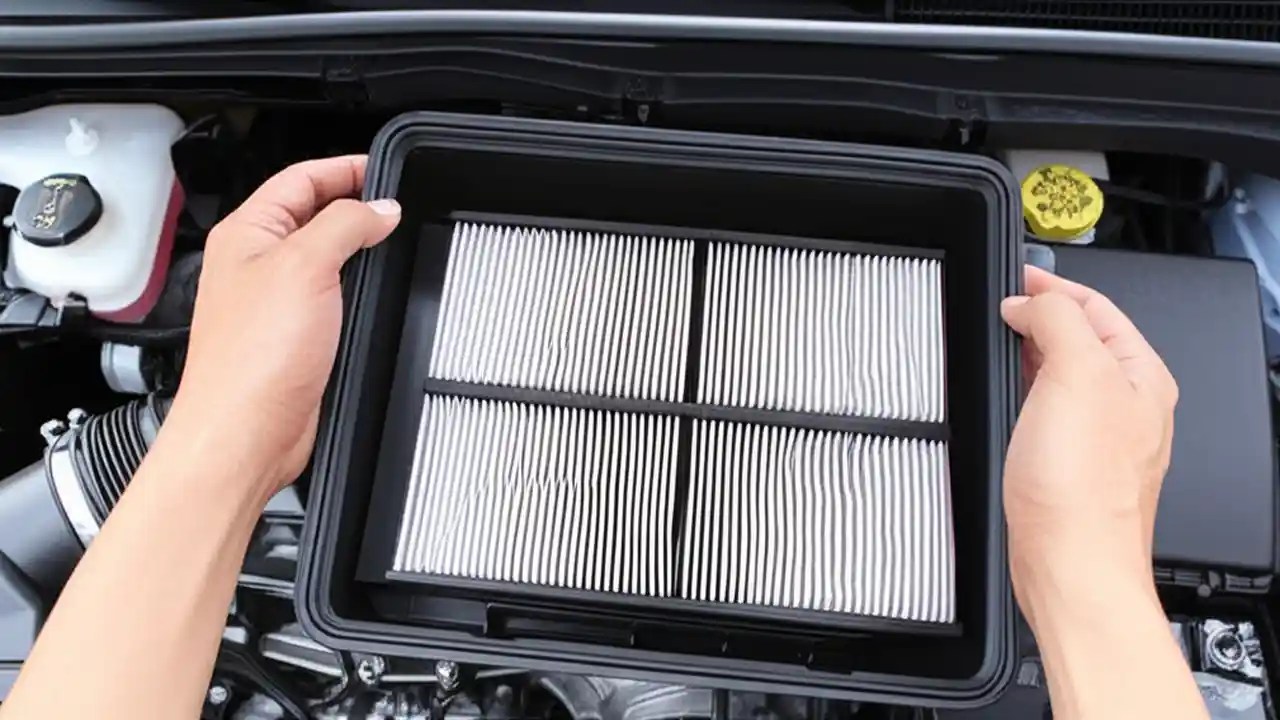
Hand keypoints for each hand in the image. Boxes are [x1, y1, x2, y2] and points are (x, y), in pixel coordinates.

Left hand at [163, 155, 400, 495]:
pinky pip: (328, 296)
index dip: (343, 169)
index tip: (384, 170)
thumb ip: (346, 225)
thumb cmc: (251, 359)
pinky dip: (353, 287)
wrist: (245, 432)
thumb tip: (380, 208)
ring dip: (355, 247)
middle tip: (394, 206)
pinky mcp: (293, 336)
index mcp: (246, 233)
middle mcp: (255, 263)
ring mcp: (274, 300)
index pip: (299, 178)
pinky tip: (371, 291)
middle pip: (311, 214)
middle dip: (354, 206)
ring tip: (388, 241)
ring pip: (322, 255)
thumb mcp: (305, 266)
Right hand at [1000, 266, 1177, 618]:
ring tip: (1004, 342)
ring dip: (1034, 353)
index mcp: (1143, 377)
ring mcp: (1102, 439)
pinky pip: (1051, 413)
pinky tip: (1009, 399)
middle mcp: (1130, 407)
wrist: (1071, 564)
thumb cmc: (1082, 489)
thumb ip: (1056, 322)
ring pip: (1066, 376)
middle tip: (1006, 308)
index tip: (1019, 279)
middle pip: (1085, 341)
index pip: (1100, 309)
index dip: (1056, 288)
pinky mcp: (1072, 467)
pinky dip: (1027, 393)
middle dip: (1044, 317)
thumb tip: (1031, 304)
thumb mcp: (1075, 375)